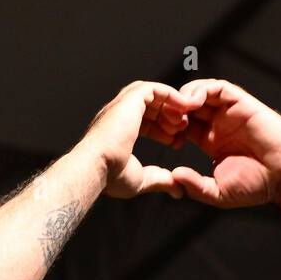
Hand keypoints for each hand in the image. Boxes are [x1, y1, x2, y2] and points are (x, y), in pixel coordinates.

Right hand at [82, 80, 205, 199]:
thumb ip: (160, 180)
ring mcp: (123, 105)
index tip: (175, 143)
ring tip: (184, 121)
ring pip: (152, 94)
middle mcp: (118, 114)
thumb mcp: (141, 179)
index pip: (144, 122)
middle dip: (168, 117)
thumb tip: (179, 190)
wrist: (96, 167)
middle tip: (183, 130)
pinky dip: (172, 95)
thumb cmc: (110, 176)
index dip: (162, 131)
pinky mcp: (131, 98)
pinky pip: (156, 89)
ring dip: (170, 106)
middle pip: (149, 106)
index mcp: (116, 131)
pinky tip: (184, 108)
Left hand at [169, 78, 280, 207]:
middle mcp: (219, 123)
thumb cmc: (255, 187)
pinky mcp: (242, 103)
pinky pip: (219, 88)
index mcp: (210, 141)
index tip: (161, 135)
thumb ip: (196, 186)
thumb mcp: (218, 192)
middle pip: (189, 105)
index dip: (169, 126)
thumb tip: (174, 176)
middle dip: (174, 108)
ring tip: (178, 109)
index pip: (183, 124)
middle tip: (164, 117)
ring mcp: (230, 112)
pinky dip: (203, 89)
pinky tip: (193, 103)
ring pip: (201, 92)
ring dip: (186, 96)